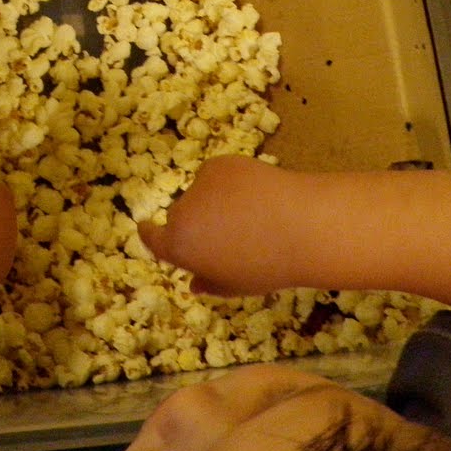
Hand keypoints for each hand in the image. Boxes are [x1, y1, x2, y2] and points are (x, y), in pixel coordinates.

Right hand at [137, 155, 297, 296]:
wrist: (302, 226)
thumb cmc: (269, 266)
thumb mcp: (237, 286)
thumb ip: (209, 283)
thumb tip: (194, 282)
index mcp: (179, 247)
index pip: (151, 238)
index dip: (150, 234)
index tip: (147, 229)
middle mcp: (180, 213)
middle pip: (180, 217)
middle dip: (196, 223)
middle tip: (229, 234)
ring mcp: (198, 185)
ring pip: (200, 194)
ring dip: (213, 202)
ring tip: (251, 215)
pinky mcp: (218, 164)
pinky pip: (216, 176)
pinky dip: (228, 184)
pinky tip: (255, 194)